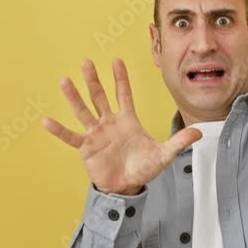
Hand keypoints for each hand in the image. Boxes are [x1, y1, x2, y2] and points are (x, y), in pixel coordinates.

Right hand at [42, 58, 202, 194]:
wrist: (127, 186)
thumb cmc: (143, 168)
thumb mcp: (164, 154)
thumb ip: (179, 141)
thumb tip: (200, 132)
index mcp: (127, 120)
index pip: (123, 94)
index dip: (121, 79)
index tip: (117, 60)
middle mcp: (109, 123)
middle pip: (100, 97)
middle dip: (94, 80)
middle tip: (86, 61)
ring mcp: (96, 134)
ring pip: (84, 111)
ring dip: (74, 97)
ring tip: (65, 81)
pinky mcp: (86, 148)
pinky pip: (71, 137)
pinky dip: (60, 130)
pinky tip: (47, 121)